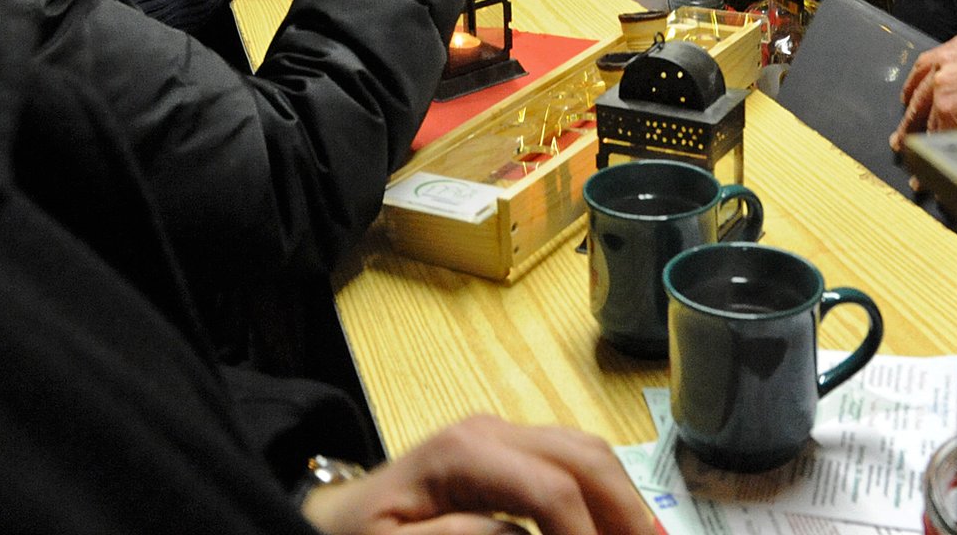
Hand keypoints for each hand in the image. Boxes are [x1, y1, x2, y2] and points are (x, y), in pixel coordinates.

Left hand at [301, 415, 653, 534]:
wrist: (329, 518)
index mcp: (464, 453)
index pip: (555, 488)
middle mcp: (491, 431)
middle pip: (585, 455)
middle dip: (627, 509)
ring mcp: (500, 436)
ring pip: (586, 451)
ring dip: (623, 499)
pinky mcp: (505, 452)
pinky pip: (568, 461)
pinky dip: (601, 493)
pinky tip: (614, 528)